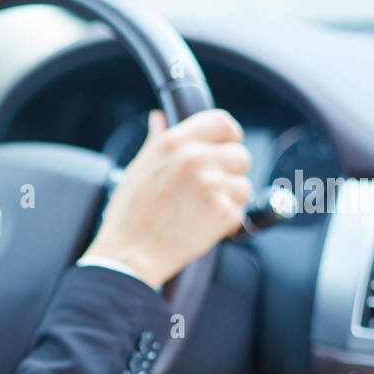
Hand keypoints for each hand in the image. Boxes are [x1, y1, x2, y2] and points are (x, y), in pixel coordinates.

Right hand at [83, 109, 251, 288]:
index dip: (228, 138)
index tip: (224, 150)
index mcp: (174, 143)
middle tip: (205, 192)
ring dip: (229, 201)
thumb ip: (156, 141)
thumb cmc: (129, 217)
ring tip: (200, 212)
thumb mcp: (136, 170)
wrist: (129, 255)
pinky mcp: (222, 211)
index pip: (222, 123)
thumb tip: (159, 119)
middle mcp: (195, 158)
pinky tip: (201, 227)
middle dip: (229, 175)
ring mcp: (211, 185)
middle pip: (240, 156)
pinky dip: (225, 224)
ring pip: (243, 186)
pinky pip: (239, 213)